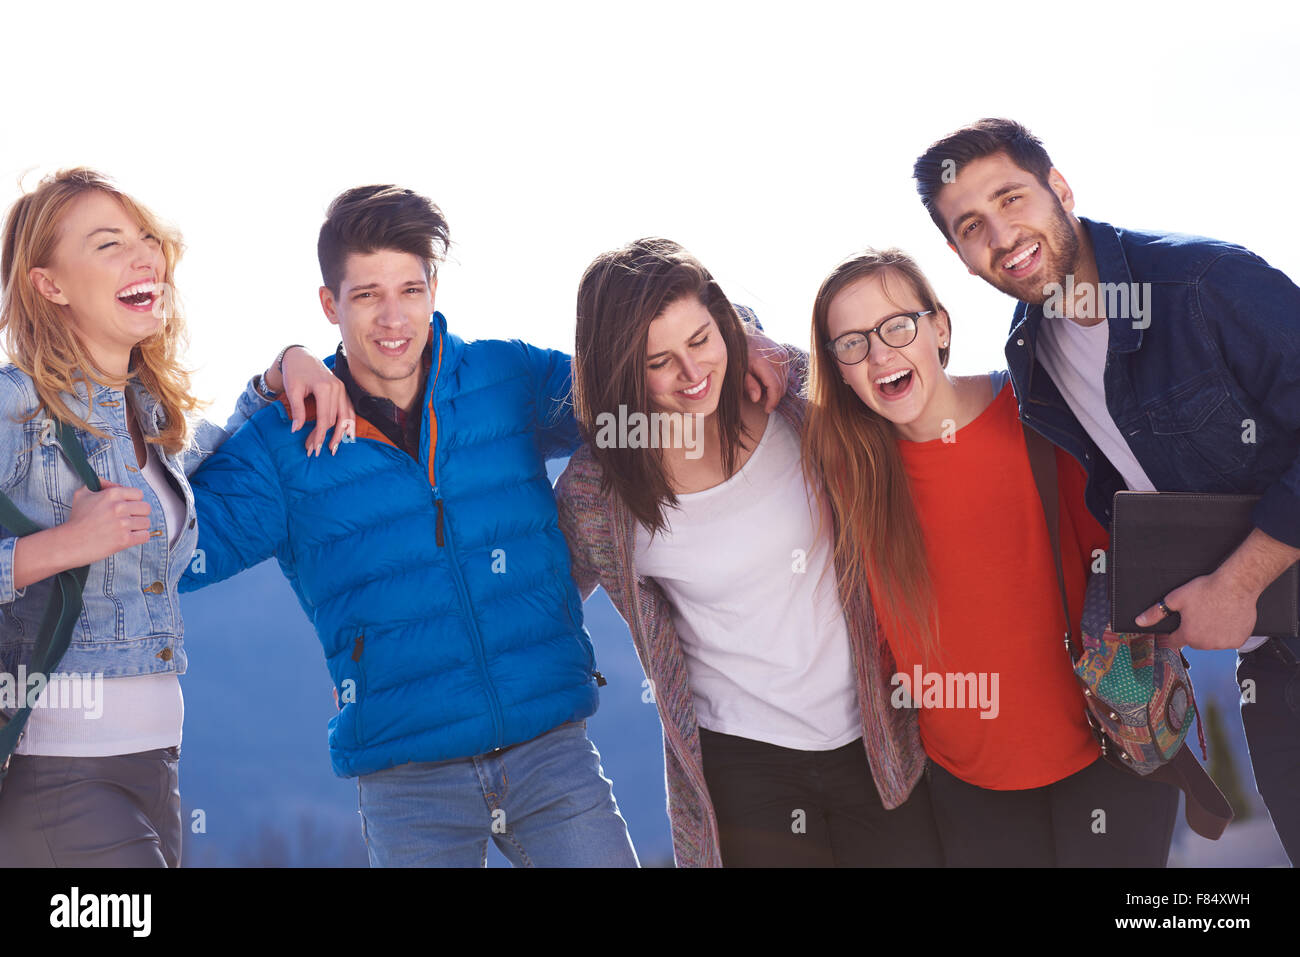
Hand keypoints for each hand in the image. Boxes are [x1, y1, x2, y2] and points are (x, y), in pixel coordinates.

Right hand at [64, 481, 152, 565]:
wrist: (70, 542)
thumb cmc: (77, 519)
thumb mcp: (83, 494)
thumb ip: (100, 484)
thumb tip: (112, 483)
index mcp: (113, 494)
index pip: (139, 494)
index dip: (134, 500)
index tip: (127, 506)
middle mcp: (119, 507)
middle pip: (146, 508)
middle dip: (138, 513)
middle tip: (128, 518)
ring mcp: (123, 524)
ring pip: (146, 522)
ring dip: (139, 526)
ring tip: (127, 529)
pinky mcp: (124, 540)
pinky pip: (145, 536)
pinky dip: (140, 537)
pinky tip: (130, 537)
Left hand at [270, 347, 355, 455]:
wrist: (301, 356)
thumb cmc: (295, 372)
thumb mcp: (293, 390)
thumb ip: (297, 411)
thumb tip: (296, 430)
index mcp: (325, 388)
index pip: (324, 418)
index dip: (319, 435)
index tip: (312, 448)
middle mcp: (337, 388)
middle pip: (335, 420)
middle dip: (325, 437)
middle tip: (314, 450)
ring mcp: (342, 389)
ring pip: (345, 416)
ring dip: (341, 433)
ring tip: (334, 447)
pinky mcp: (342, 390)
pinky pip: (349, 409)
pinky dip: (349, 423)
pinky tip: (348, 435)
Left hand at [743, 330, 787, 412]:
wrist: (743, 333)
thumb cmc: (737, 354)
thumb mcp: (738, 371)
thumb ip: (748, 384)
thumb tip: (757, 399)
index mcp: (763, 361)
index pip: (775, 387)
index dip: (772, 401)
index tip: (767, 410)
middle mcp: (777, 357)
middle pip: (782, 386)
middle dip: (772, 397)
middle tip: (758, 398)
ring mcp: (782, 354)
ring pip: (785, 382)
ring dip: (775, 389)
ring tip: (760, 388)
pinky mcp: (785, 353)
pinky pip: (785, 374)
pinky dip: (777, 381)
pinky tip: (765, 380)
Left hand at [1135, 570, 1257, 649]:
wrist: (1236, 585)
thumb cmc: (1206, 590)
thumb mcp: (1175, 599)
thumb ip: (1156, 613)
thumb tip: (1140, 621)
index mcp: (1189, 636)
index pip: (1174, 642)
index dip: (1172, 634)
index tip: (1175, 628)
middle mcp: (1206, 644)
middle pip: (1194, 641)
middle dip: (1193, 631)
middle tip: (1199, 614)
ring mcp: (1224, 644)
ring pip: (1212, 641)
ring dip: (1211, 633)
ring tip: (1214, 615)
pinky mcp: (1238, 640)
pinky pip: (1229, 640)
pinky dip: (1228, 633)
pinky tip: (1227, 619)